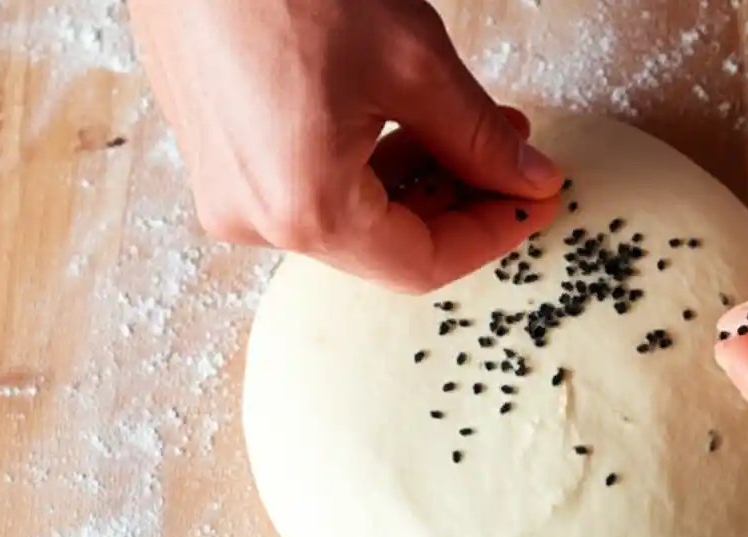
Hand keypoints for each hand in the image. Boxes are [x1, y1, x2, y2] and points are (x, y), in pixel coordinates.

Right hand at [128, 0, 563, 291]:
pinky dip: (363, 163)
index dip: (490, 235)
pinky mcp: (214, 153)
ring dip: (414, 179)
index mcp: (305, 210)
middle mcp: (254, 219)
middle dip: (456, 202)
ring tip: (466, 125)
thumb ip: (478, 138)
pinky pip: (304, 184)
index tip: (533, 202)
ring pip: (347, 215)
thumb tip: (529, 180)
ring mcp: (226, 188)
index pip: (422, 264)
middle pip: (383, 245)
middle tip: (510, 154)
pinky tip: (399, 116)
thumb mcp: (412, 62)